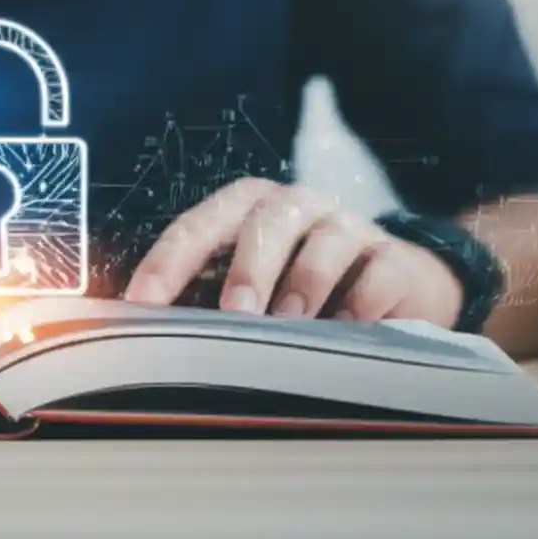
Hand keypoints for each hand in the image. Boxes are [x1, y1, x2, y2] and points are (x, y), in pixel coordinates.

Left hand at [124, 178, 462, 325]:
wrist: (391, 285)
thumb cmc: (297, 284)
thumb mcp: (247, 285)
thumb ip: (203, 298)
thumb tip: (148, 331)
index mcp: (246, 208)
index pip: (199, 225)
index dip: (169, 262)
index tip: (143, 301)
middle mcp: (295, 207)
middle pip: (266, 221)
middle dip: (247, 268)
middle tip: (234, 312)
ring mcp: (348, 227)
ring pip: (326, 240)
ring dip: (305, 282)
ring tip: (290, 322)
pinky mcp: (394, 257)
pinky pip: (380, 271)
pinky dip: (363, 300)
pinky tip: (348, 327)